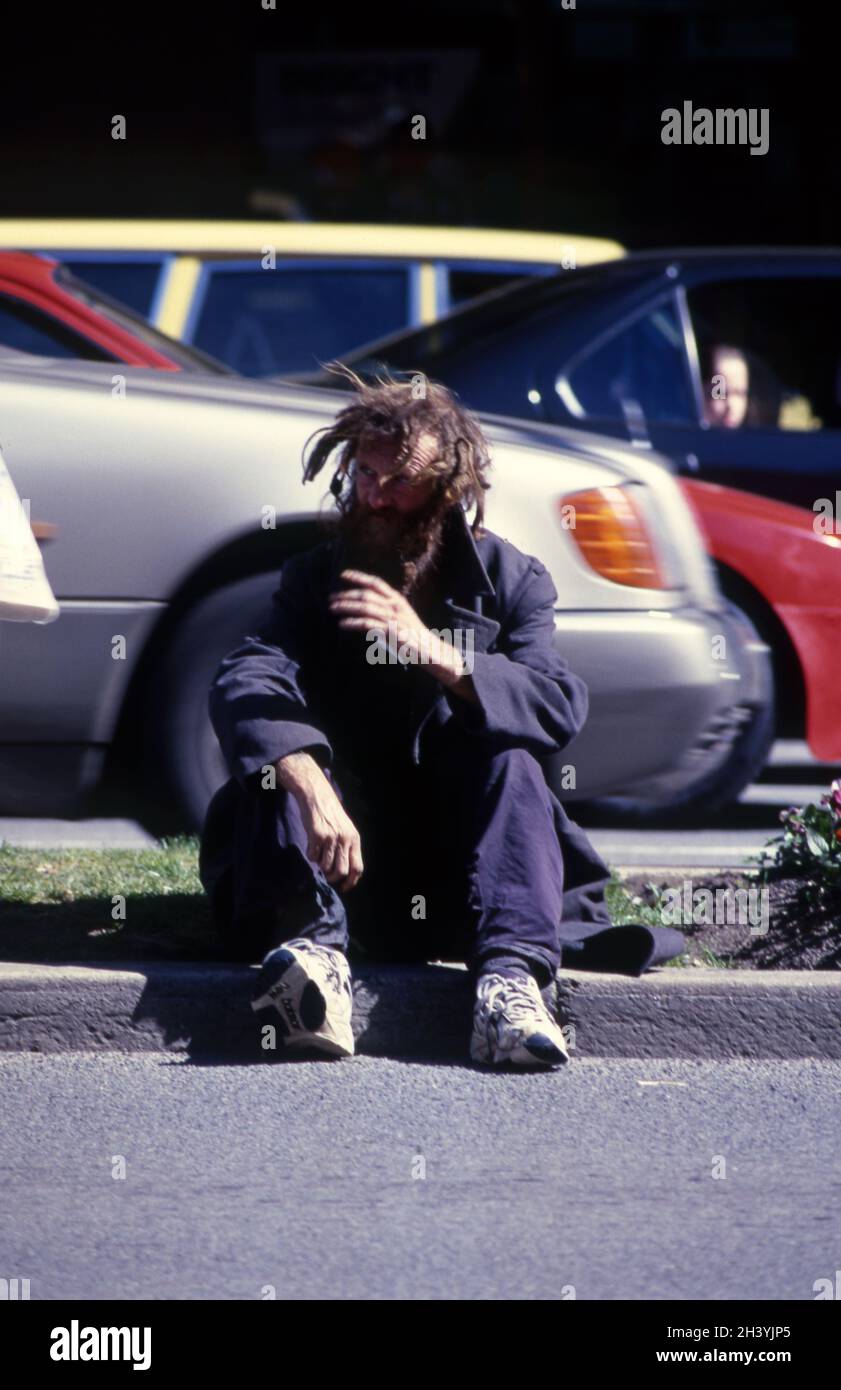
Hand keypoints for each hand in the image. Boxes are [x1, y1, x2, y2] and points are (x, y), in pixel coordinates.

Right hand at [275, 752, 363, 892]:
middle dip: (333, 877)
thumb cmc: (331, 815)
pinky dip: (311, 855)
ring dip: (320, 865)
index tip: (344, 888)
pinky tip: (312, 846)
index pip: (357, 867)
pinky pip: (313, 857)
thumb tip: (344, 872)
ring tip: (319, 854)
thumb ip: (347, 848)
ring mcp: (331, 838)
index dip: (351, 882)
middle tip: (327, 875)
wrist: (318, 797)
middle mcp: (345, 839)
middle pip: (341, 871)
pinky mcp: (317, 836)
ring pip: (325, 866)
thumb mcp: (346, 830)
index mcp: (355, 839)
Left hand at [329, 568, 463, 681]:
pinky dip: (353, 623)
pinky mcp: (391, 631)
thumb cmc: (412, 634)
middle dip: (346, 595)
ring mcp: (393, 617)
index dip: (359, 577)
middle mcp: (395, 605)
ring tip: (333, 609)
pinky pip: (367, 624)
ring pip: (364, 607)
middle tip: (331, 598)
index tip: (343, 575)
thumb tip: (365, 607)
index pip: (376, 583)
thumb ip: (385, 609)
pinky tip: (343, 624)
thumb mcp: (400, 616)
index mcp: (397, 599)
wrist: (429, 649)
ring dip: (346, 607)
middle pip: (366, 595)